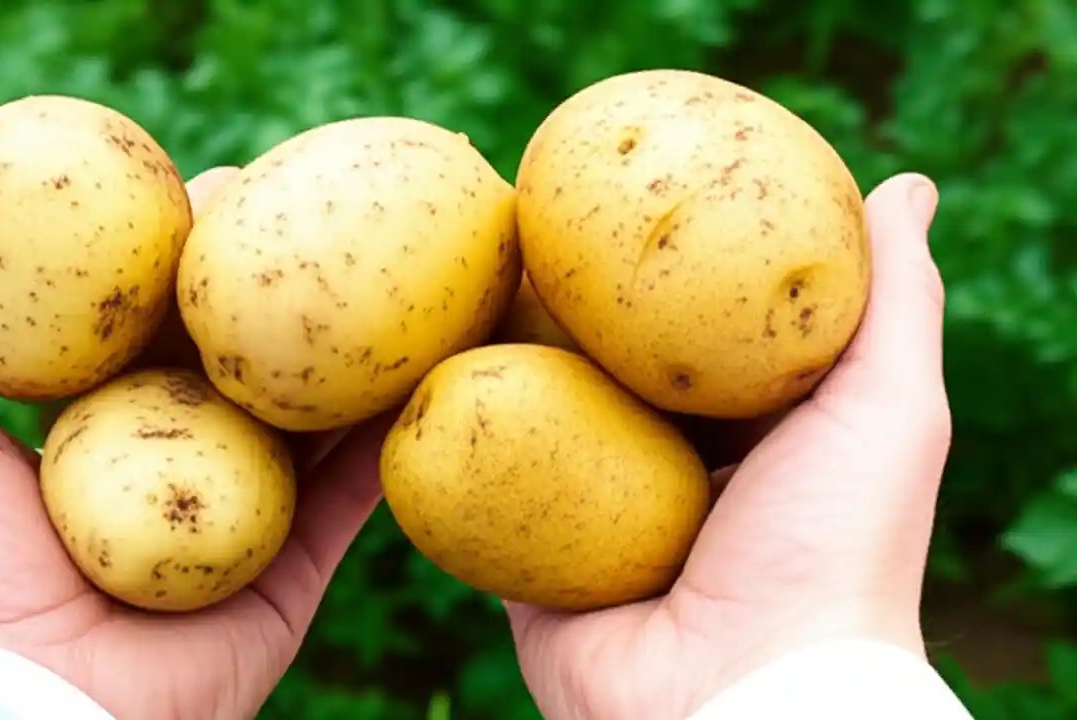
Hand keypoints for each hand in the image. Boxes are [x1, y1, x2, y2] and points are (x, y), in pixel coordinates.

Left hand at [0, 167, 382, 718]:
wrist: (22, 704)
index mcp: (103, 428)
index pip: (157, 323)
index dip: (186, 256)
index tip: (214, 187)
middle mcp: (182, 467)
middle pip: (242, 361)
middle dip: (277, 289)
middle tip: (308, 209)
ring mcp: (245, 517)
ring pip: (311, 420)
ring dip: (348, 353)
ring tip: (389, 276)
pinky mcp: (293, 571)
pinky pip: (353, 498)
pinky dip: (388, 440)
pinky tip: (422, 373)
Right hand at [507, 173, 950, 718]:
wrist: (739, 696)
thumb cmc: (830, 550)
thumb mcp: (887, 407)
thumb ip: (892, 301)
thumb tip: (904, 182)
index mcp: (753, 442)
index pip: (698, 334)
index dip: (664, 267)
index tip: (622, 191)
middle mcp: (672, 480)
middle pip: (608, 373)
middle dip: (566, 306)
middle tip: (520, 225)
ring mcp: (596, 527)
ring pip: (535, 425)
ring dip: (498, 365)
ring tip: (454, 280)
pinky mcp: (531, 569)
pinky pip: (480, 495)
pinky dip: (453, 442)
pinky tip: (418, 372)